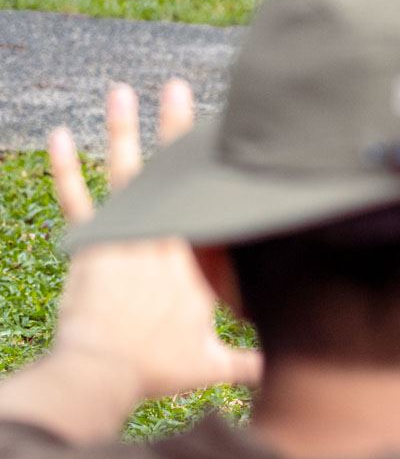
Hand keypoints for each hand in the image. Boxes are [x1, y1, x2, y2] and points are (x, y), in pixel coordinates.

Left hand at [47, 81, 260, 401]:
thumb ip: (248, 364)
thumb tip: (282, 373)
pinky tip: (59, 135)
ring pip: (127, 173)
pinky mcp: (90, 244)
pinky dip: (66, 167)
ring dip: (123, 130)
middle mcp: (164, 237)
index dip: (218, 170)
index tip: (227, 136)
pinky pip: (76, 198)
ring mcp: (126, 235)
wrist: (103, 372)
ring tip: (121, 91)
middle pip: (173, 173)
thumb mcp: (211, 366)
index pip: (212, 205)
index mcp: (197, 262)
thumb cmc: (157, 369)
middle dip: (176, 128)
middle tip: (177, 86)